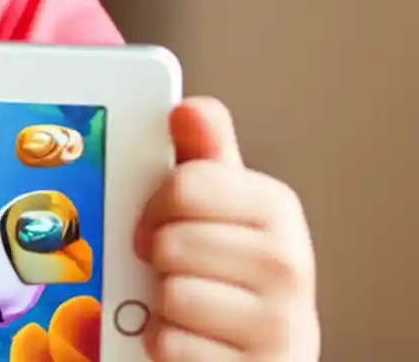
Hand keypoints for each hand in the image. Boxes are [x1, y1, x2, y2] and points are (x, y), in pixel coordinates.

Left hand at [134, 97, 319, 360]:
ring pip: (169, 294)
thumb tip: (189, 107)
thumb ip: (198, 157)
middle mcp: (290, 264)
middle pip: (170, 241)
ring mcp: (280, 324)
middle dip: (156, 258)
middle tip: (172, 267)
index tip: (159, 219)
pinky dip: (164, 346)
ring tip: (185, 306)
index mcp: (276, 208)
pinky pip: (169, 344)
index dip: (156, 203)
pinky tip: (190, 341)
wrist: (247, 352)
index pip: (188, 182)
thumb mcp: (210, 209)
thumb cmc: (220, 272)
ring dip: (159, 305)